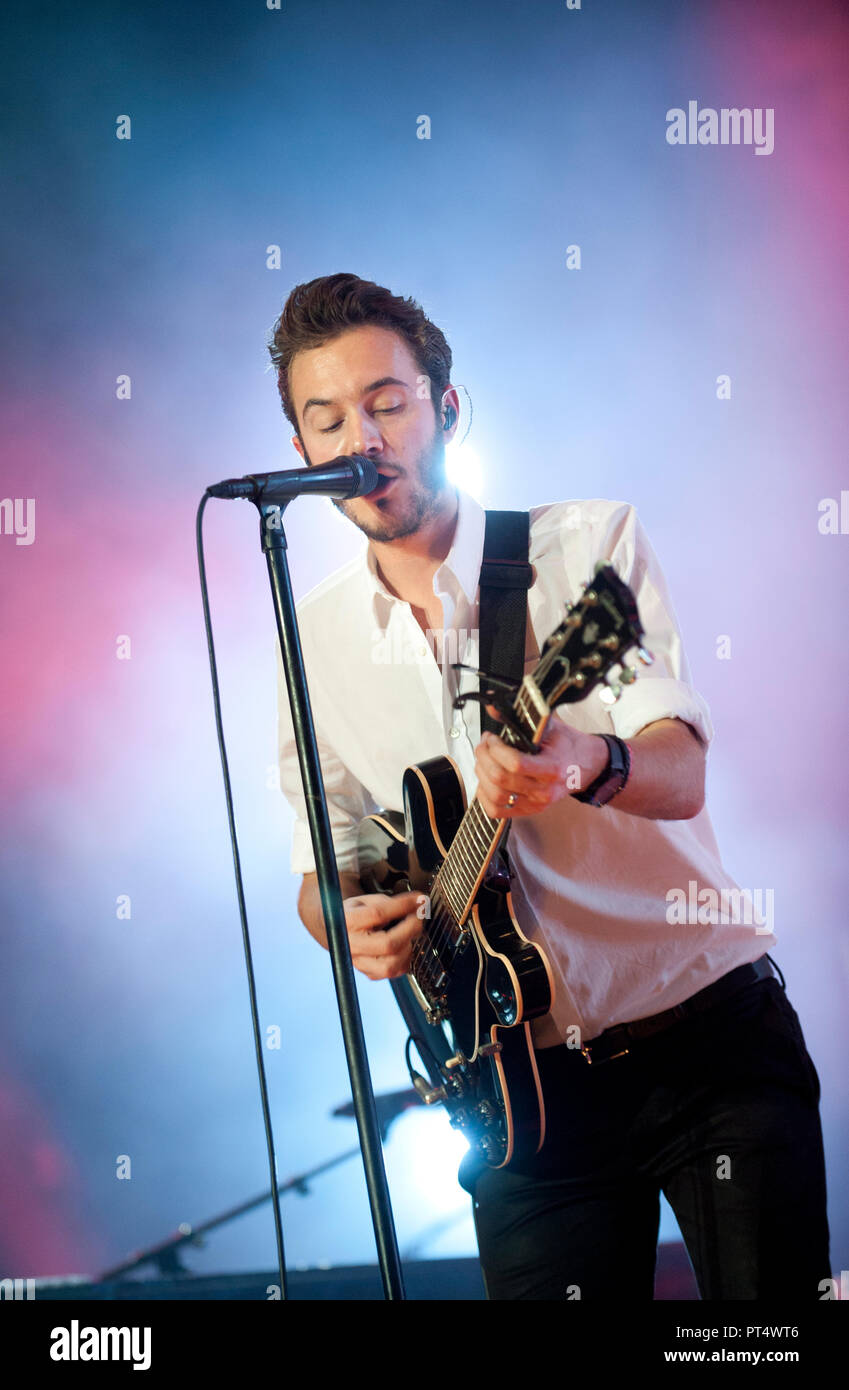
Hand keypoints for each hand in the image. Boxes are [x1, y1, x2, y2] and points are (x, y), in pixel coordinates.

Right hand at [341, 889, 424, 979]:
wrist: (335, 932)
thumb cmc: (352, 914)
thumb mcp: (363, 900)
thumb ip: (384, 902)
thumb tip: (411, 906)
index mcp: (348, 922)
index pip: (378, 914)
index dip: (402, 905)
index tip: (418, 899)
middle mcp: (351, 945)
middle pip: (387, 944)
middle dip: (410, 929)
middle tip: (418, 917)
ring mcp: (359, 963)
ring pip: (391, 965)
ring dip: (407, 947)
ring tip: (409, 933)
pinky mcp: (368, 973)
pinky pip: (393, 973)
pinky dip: (404, 959)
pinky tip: (404, 946)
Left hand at [473, 714, 606, 818]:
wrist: (584, 766)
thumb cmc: (567, 745)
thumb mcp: (548, 726)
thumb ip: (520, 718)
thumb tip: (492, 708)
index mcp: (553, 768)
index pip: (517, 764)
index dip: (496, 749)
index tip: (492, 738)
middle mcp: (544, 790)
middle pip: (501, 779)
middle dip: (485, 757)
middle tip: (484, 745)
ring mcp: (536, 804)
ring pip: (495, 796)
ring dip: (481, 774)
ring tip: (484, 760)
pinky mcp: (528, 810)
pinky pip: (496, 811)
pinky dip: (484, 796)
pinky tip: (486, 781)